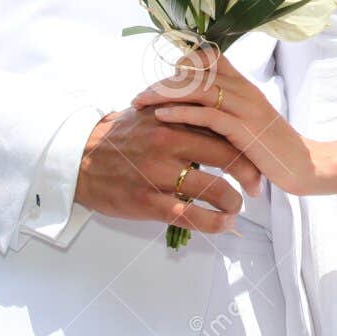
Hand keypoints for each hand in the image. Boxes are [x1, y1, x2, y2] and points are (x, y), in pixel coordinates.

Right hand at [74, 106, 263, 235]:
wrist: (79, 159)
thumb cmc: (120, 136)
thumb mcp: (151, 112)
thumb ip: (182, 111)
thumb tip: (217, 112)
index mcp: (173, 118)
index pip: (224, 128)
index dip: (247, 145)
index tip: (257, 158)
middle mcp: (170, 143)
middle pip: (228, 157)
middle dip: (250, 175)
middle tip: (256, 187)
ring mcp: (160, 174)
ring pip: (215, 189)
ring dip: (234, 203)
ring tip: (236, 208)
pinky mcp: (149, 201)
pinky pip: (192, 216)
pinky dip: (215, 223)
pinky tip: (223, 224)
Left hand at [130, 48, 320, 195]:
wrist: (304, 166)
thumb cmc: (272, 148)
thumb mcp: (247, 123)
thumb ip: (225, 111)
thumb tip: (195, 109)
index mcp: (244, 85)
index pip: (210, 58)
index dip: (182, 65)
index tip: (162, 81)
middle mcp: (244, 90)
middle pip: (197, 72)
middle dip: (163, 83)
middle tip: (139, 96)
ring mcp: (245, 108)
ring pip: (198, 89)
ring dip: (165, 94)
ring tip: (141, 103)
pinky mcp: (245, 129)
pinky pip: (208, 114)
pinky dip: (182, 112)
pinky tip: (161, 116)